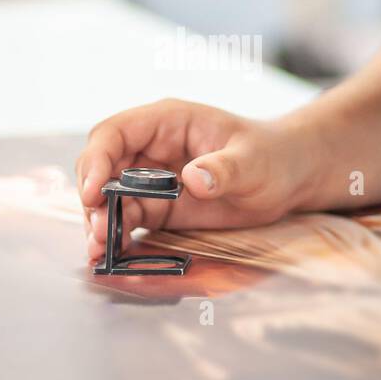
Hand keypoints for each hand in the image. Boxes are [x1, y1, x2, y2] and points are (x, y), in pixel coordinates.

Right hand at [76, 99, 317, 265]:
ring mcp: (152, 180)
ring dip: (101, 223)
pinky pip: (129, 221)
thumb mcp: (254, 161)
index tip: (93, 192)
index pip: (114, 134)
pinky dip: (117, 238)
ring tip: (100, 252)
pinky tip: (112, 257)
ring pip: (110, 198)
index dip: (96, 160)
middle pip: (102, 168)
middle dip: (94, 199)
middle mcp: (152, 149)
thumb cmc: (272, 156)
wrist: (288, 178)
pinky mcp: (160, 208)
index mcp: (167, 122)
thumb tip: (194, 178)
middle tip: (98, 233)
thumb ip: (225, 168)